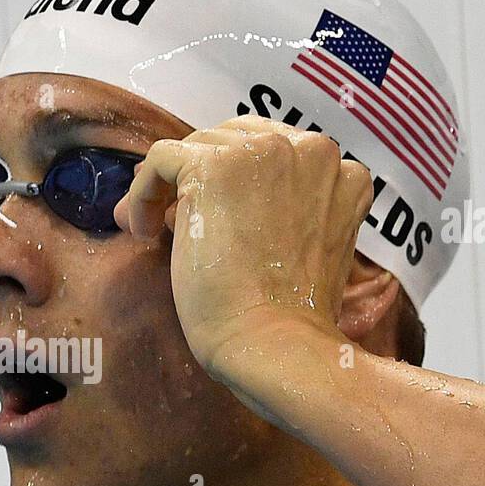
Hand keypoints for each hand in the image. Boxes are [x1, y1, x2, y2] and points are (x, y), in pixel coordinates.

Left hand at [116, 117, 372, 382]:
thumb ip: (280, 212)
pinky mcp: (214, 166)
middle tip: (168, 220)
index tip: (208, 216)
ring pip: (197, 147)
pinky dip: (142, 192)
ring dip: (169, 188)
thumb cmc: (289, 317)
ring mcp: (264, 152)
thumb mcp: (303, 248)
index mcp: (342, 172)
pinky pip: (161, 158)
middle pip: (235, 142)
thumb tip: (211, 201)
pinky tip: (143, 231)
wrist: (274, 343)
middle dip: (199, 178)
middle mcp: (310, 149)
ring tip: (151, 232)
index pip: (274, 155)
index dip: (235, 183)